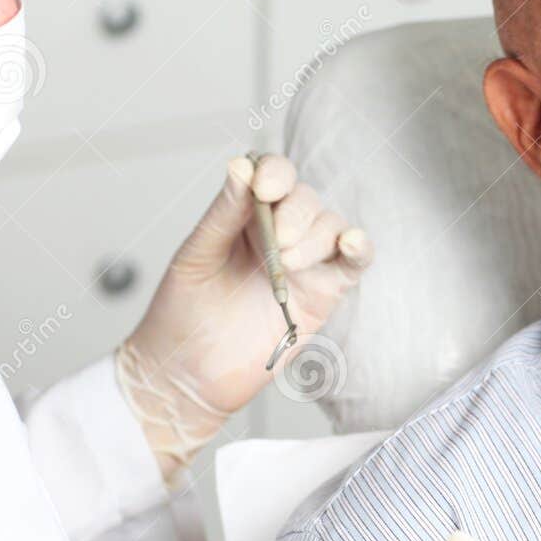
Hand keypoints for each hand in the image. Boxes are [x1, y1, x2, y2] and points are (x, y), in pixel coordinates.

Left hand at [116, 154, 373, 476]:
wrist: (186, 375)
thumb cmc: (181, 314)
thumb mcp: (195, 256)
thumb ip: (223, 214)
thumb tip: (241, 166)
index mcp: (244, 216)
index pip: (271, 176)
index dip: (275, 173)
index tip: (265, 189)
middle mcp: (277, 234)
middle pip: (306, 199)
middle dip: (296, 213)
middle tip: (276, 241)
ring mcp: (303, 264)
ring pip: (332, 226)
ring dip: (317, 236)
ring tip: (288, 263)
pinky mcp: (322, 294)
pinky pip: (353, 263)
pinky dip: (359, 249)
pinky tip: (351, 244)